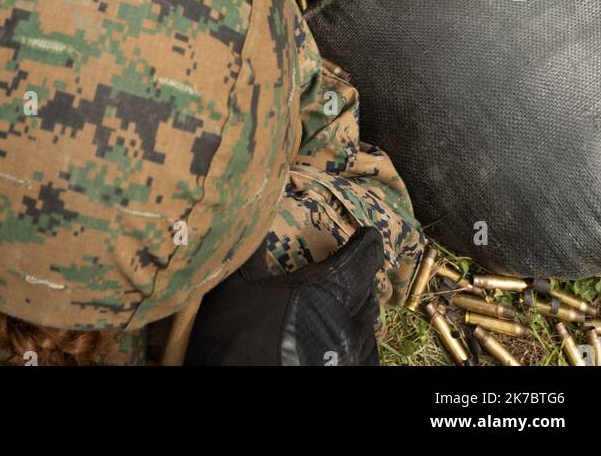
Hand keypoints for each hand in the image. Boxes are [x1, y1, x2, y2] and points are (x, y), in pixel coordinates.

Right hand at [185, 226, 382, 366]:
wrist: (231, 385)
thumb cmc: (233, 337)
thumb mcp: (235, 286)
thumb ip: (251, 252)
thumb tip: (251, 216)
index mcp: (326, 291)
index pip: (363, 258)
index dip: (367, 244)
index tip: (365, 235)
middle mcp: (346, 324)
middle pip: (368, 294)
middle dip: (359, 281)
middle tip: (345, 271)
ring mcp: (349, 358)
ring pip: (369, 328)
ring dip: (360, 314)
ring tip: (346, 307)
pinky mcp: (347, 378)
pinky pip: (366, 358)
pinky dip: (359, 346)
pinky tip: (345, 344)